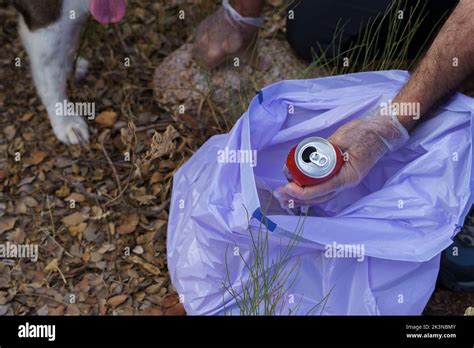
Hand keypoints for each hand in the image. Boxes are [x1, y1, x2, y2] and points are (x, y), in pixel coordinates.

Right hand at [195, 7, 258, 68]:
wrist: (240, 14)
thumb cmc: (244, 37)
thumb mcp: (249, 52)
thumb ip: (256, 62)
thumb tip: (267, 67)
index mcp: (212, 56)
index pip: (209, 66)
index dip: (217, 65)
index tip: (222, 62)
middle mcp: (203, 47)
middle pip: (203, 57)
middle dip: (210, 55)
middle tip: (221, 52)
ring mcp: (201, 35)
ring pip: (200, 46)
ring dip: (206, 46)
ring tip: (217, 43)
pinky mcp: (202, 25)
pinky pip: (200, 35)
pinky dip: (206, 36)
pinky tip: (215, 34)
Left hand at [274, 110, 409, 207]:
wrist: (380, 132)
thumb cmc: (364, 134)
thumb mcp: (342, 138)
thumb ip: (326, 149)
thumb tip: (309, 157)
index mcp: (348, 176)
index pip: (322, 189)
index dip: (303, 191)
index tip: (288, 187)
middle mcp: (346, 183)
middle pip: (319, 197)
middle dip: (298, 198)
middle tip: (279, 195)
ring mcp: (344, 182)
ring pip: (321, 196)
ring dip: (302, 198)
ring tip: (283, 196)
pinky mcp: (340, 177)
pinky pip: (323, 189)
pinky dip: (309, 192)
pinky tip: (296, 191)